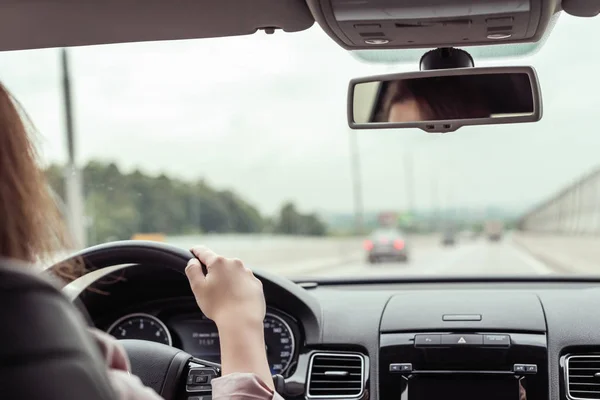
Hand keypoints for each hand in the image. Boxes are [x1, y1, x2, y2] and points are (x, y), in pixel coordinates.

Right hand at [185, 246, 273, 389]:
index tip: (193, 250)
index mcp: (219, 263)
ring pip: (233, 273)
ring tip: (224, 298)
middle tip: (209, 288)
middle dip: (214, 272)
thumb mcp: (198, 287)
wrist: (242, 321)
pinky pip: (244, 282)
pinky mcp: (256, 283)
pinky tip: (235, 300)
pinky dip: (239, 288)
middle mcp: (235, 264)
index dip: (196, 251)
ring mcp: (247, 273)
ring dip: (227, 280)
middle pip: (220, 264)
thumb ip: (192, 271)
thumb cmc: (218, 306)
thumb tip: (193, 262)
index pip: (204, 252)